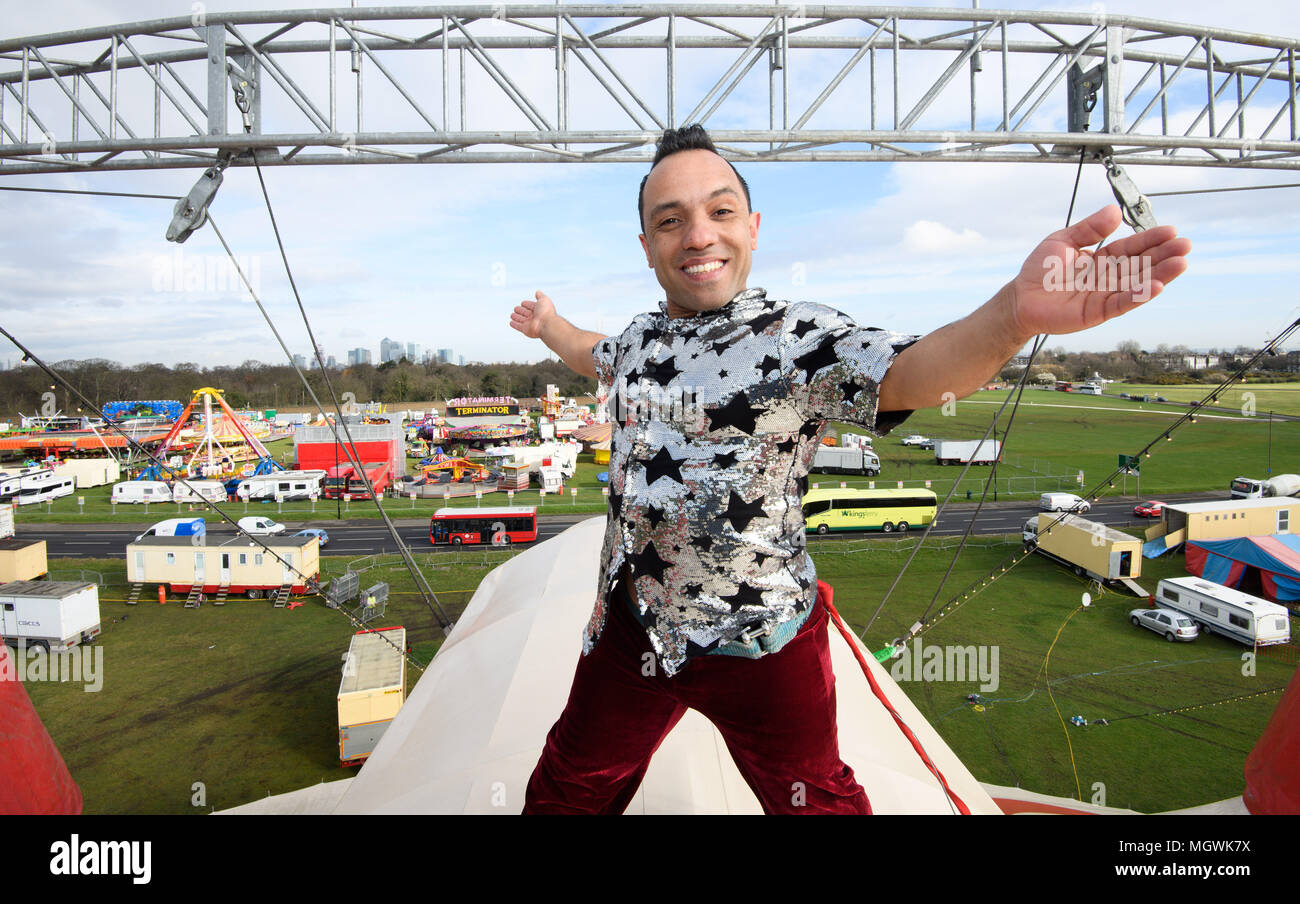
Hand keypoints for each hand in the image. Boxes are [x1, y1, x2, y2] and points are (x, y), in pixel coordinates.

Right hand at [510, 290, 556, 339]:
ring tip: (512, 315)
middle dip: (520, 310)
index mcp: (539, 309)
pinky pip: (518, 326)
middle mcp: (534, 317)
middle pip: (525, 313)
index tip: (523, 303)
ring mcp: (530, 324)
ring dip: (516, 317)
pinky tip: (511, 322)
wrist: (546, 325)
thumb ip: (540, 296)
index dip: (527, 304)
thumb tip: (538, 292)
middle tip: (516, 308)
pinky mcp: (525, 329)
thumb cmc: (546, 312)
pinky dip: (514, 324)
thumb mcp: (544, 300)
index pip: (531, 306)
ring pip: (521, 319)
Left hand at [1008, 205, 1191, 339]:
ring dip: (1160, 275)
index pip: (1132, 248)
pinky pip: (1121, 303)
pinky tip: (1156, 286)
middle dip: (1163, 256)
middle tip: (1185, 245)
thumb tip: (1114, 211)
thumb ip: (1089, 228)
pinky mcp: (1097, 312)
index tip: (1171, 231)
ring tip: (1180, 263)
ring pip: (1137, 284)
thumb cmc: (1040, 270)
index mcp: (1102, 259)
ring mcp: (1104, 295)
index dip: (1150, 240)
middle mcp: (1108, 277)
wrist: (1021, 298)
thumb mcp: (1064, 240)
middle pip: (1141, 265)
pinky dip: (1138, 296)